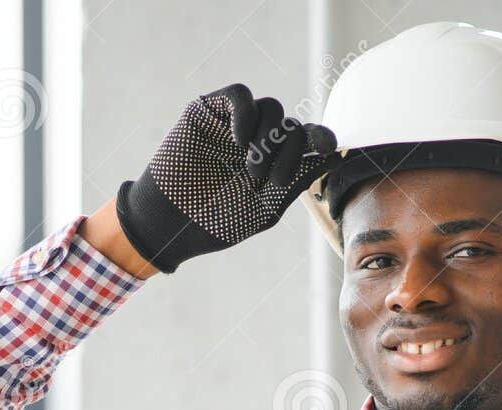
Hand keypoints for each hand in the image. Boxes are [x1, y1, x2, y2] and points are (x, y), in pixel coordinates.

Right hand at [115, 84, 336, 272]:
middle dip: (287, 150)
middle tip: (264, 179)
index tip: (328, 147)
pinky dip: (246, 112)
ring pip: (271, 107)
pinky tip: (239, 139)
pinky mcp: (210, 112)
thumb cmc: (215, 222)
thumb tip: (331, 156)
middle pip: (291, 124)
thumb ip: (295, 182)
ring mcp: (234, 126)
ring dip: (268, 137)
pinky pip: (239, 94)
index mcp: (274, 164)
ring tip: (249, 167)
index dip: (321, 137)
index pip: (306, 140)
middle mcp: (258, 141)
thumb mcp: (264, 209)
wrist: (170, 223)